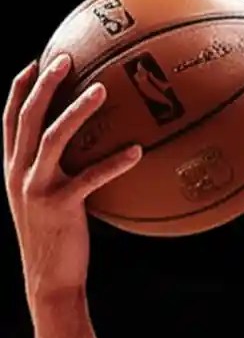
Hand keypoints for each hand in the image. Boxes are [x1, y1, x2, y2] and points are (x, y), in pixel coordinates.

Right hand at [4, 55, 140, 303]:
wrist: (48, 279)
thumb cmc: (57, 239)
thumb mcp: (48, 200)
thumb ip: (59, 173)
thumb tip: (93, 150)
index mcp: (13, 168)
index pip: (9, 118)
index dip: (20, 88)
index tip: (36, 60)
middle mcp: (18, 172)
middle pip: (26, 117)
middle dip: (43, 84)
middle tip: (65, 58)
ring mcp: (35, 188)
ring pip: (52, 138)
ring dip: (76, 111)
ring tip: (101, 89)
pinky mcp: (59, 207)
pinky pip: (90, 178)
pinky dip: (113, 163)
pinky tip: (137, 151)